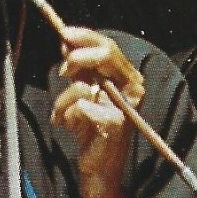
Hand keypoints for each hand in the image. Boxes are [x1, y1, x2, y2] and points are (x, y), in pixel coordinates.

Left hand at [49, 26, 144, 194]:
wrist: (96, 164)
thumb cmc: (89, 125)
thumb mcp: (83, 90)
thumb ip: (78, 67)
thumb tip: (66, 41)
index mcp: (127, 76)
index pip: (109, 46)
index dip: (85, 37)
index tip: (63, 33)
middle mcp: (133, 88)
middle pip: (106, 54)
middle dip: (77, 58)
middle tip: (63, 71)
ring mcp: (126, 106)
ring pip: (84, 84)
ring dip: (63, 100)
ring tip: (64, 114)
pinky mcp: (115, 123)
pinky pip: (79, 107)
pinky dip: (66, 117)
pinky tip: (71, 127)